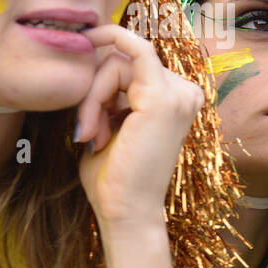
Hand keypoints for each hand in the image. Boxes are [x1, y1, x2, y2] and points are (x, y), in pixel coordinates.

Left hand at [75, 25, 205, 227]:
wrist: (128, 210)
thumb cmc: (117, 174)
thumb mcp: (114, 121)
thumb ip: (112, 92)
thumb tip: (94, 57)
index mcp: (179, 98)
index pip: (135, 61)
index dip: (104, 64)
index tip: (81, 60)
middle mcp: (186, 92)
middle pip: (126, 59)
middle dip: (95, 88)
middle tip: (87, 130)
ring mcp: (178, 94)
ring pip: (119, 61)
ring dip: (92, 97)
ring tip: (91, 135)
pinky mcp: (162, 99)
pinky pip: (124, 59)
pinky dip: (97, 87)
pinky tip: (90, 123)